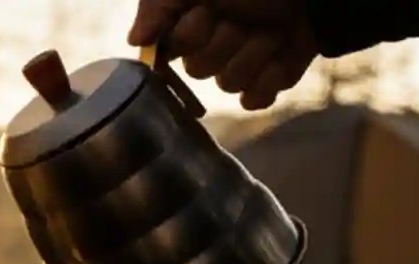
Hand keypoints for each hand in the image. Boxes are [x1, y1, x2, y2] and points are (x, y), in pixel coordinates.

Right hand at [128, 0, 319, 109]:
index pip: (169, 52)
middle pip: (199, 71)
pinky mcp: (268, 82)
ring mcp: (241, 66)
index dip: (190, 34)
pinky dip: (269, 78)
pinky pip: (254, 100)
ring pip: (228, 83)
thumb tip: (137, 40)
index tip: (207, 10)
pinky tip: (281, 53)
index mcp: (190, 23)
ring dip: (254, 51)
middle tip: (246, 16)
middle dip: (227, 40)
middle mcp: (211, 47)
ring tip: (273, 28)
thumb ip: (159, 4)